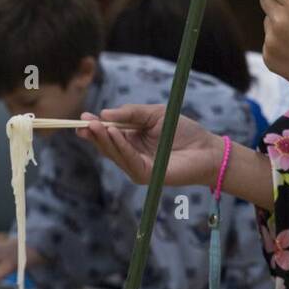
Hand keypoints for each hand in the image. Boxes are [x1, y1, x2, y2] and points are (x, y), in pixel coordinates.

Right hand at [76, 105, 223, 189]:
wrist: (206, 148)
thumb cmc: (183, 130)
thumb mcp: (154, 114)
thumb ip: (131, 113)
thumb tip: (105, 114)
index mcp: (131, 140)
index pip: (107, 135)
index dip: (94, 128)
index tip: (82, 118)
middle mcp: (131, 155)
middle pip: (106, 146)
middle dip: (94, 134)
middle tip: (83, 122)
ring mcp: (137, 167)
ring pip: (114, 153)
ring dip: (103, 139)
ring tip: (95, 125)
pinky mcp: (146, 175)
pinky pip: (128, 160)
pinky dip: (120, 146)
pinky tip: (113, 133)